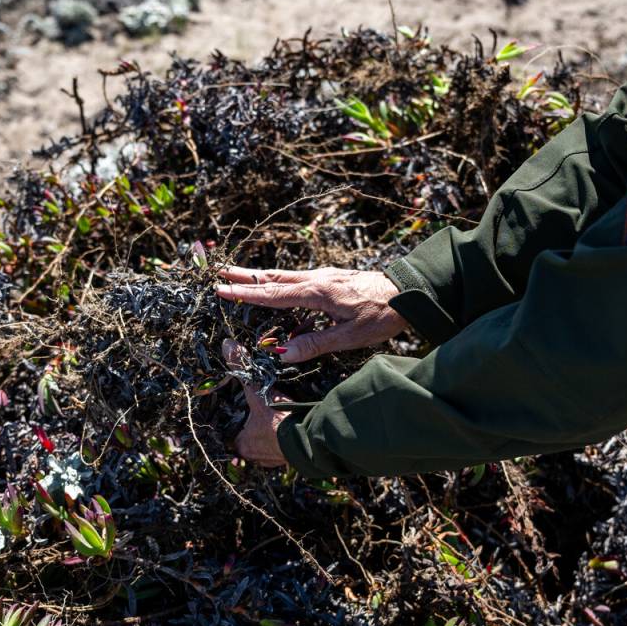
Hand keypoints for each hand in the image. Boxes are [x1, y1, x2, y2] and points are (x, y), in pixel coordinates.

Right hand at [214, 265, 408, 361]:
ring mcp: (324, 276)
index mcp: (317, 292)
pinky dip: (278, 281)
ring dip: (258, 276)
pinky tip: (276, 289)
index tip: (220, 290)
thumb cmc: (382, 315)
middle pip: (272, 277)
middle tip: (216, 271)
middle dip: (243, 276)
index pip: (273, 294)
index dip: (245, 295)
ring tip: (236, 275)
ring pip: (284, 275)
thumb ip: (314, 344)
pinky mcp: (332, 279)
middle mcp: (317, 279)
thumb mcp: (349, 336)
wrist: (410, 292)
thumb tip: (282, 353)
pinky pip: (297, 279)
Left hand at [221, 339, 288, 466]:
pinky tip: (289, 428)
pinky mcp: (291, 460)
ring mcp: (274, 460)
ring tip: (273, 420)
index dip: (234, 423)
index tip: (239, 413)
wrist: (310, 439)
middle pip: (249, 442)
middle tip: (258, 415)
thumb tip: (227, 345)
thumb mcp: (258, 391)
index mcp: (243, 445)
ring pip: (267, 447)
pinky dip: (284, 440)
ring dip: (270, 436)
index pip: (231, 435)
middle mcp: (256, 457)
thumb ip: (243, 370)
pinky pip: (283, 450)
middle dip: (253, 430)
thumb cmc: (280, 420)